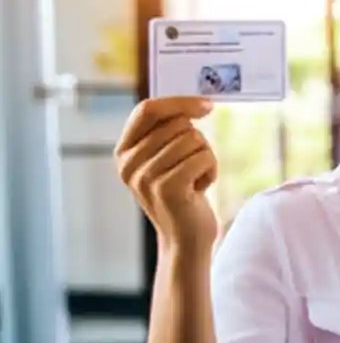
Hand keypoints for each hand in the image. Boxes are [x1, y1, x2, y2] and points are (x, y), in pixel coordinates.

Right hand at [115, 97, 219, 257]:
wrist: (185, 240)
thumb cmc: (183, 194)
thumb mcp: (167, 159)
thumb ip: (169, 132)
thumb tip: (198, 102)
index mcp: (124, 151)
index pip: (147, 109)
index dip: (179, 102)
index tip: (208, 105)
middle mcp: (129, 164)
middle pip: (178, 124)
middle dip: (198, 142)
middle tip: (192, 168)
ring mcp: (145, 176)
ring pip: (194, 139)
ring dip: (205, 158)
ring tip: (194, 180)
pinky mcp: (168, 188)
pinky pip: (204, 157)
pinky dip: (212, 171)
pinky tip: (200, 190)